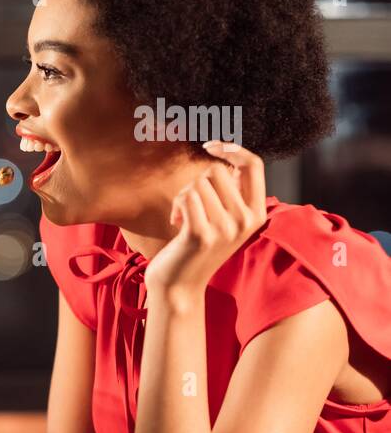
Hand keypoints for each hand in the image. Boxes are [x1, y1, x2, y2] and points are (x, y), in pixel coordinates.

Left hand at [144, 141, 267, 298]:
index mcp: (256, 213)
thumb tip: (229, 154)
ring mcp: (226, 228)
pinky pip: (187, 196)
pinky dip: (176, 205)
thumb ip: (231, 192)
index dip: (233, 149)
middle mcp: (246, 220)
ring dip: (183, 195)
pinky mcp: (202, 234)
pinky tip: (175, 222)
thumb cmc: (195, 247)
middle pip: (217, 170)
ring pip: (199, 183)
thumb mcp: (223, 219)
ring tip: (183, 217)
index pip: (255, 165)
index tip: (212, 146)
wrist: (179, 286)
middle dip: (197, 181)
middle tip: (190, 205)